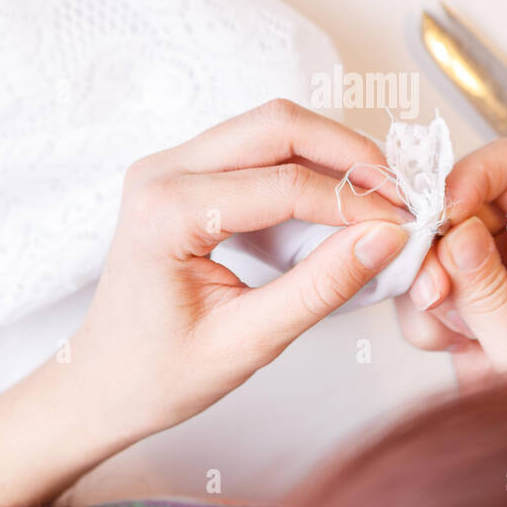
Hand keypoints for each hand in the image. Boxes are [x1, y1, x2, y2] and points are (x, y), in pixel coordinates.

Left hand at [73, 100, 408, 437]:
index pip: (285, 184)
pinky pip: (256, 147)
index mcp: (167, 212)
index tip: (405, 224)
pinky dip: (307, 165)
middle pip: (278, 124)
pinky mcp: (184, 173)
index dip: (356, 202)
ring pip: (270, 126)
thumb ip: (320, 287)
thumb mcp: (248, 342)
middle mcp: (161, 171)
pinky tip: (339, 202)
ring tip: (379, 197)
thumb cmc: (158, 373)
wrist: (102, 381)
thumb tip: (385, 239)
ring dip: (332, 153)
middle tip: (400, 193)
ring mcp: (169, 165)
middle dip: (350, 153)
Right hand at [394, 139, 506, 385]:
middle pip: (460, 200)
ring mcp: (490, 271)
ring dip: (429, 288)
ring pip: (431, 244)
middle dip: (437, 246)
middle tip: (435, 292)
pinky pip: (418, 283)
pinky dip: (423, 318)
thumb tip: (458, 238)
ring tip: (460, 333)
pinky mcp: (461, 298)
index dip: (471, 177)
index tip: (443, 213)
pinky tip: (456, 346)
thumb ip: (494, 297)